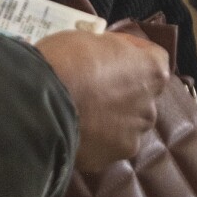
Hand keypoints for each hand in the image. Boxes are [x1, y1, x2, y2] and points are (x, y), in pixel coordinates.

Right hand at [36, 29, 170, 172]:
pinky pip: (107, 144)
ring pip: (126, 124)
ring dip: (111, 118)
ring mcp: (132, 135)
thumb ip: (111, 50)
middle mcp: (150, 105)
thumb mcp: (91, 39)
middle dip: (123, 90)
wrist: (40, 105)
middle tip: (94, 85)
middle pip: (141, 96)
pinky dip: (96, 139)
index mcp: (151, 71)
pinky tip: (74, 130)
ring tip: (81, 112)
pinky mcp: (111, 157)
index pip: (156, 58)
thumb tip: (110, 56)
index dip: (134, 53)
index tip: (114, 53)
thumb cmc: (66, 61)